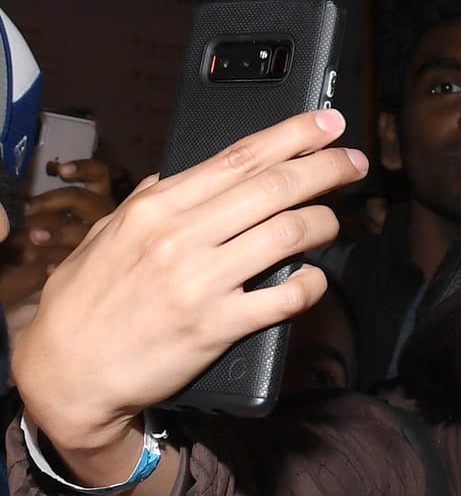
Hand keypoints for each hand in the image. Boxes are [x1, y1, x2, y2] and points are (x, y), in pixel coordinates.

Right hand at [11, 111, 366, 481]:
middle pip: (273, 187)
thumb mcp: (105, 236)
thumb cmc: (85, 304)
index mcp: (156, 207)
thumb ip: (145, 203)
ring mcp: (201, 281)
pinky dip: (311, 284)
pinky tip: (314, 278)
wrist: (70, 372)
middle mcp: (181, 236)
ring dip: (323, 223)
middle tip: (355, 162)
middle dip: (325, 168)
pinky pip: (285, 298)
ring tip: (334, 221)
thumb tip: (173, 177)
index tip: (328, 124)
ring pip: (287, 234)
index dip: (293, 136)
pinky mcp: (217, 326)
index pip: (238, 158)